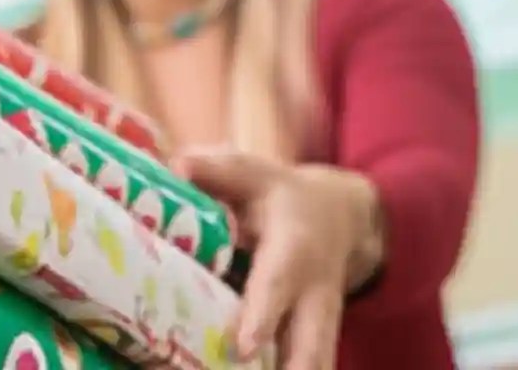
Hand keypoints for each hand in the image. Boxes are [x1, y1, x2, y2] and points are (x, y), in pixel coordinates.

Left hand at [173, 149, 384, 369]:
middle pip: (309, 341)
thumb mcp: (252, 173)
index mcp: (295, 248)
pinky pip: (303, 366)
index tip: (243, 346)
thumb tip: (177, 167)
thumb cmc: (279, 195)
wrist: (341, 217)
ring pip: (313, 362)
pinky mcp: (314, 343)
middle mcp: (314, 293)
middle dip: (291, 368)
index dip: (262, 314)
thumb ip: (215, 171)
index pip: (277, 284)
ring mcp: (320, 324)